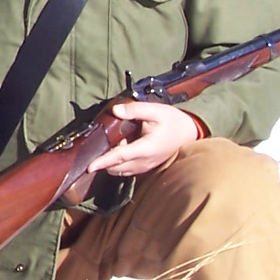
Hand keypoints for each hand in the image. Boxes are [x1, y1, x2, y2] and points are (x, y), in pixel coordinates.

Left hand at [85, 102, 199, 176]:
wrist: (189, 133)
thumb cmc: (173, 121)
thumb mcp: (156, 111)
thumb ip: (135, 109)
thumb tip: (116, 110)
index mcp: (146, 148)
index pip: (120, 157)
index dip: (103, 161)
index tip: (89, 166)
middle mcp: (144, 162)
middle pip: (115, 166)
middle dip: (104, 158)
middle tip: (106, 139)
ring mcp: (144, 167)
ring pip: (118, 170)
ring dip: (111, 161)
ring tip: (118, 141)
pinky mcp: (144, 168)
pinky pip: (125, 170)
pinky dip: (118, 163)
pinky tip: (122, 147)